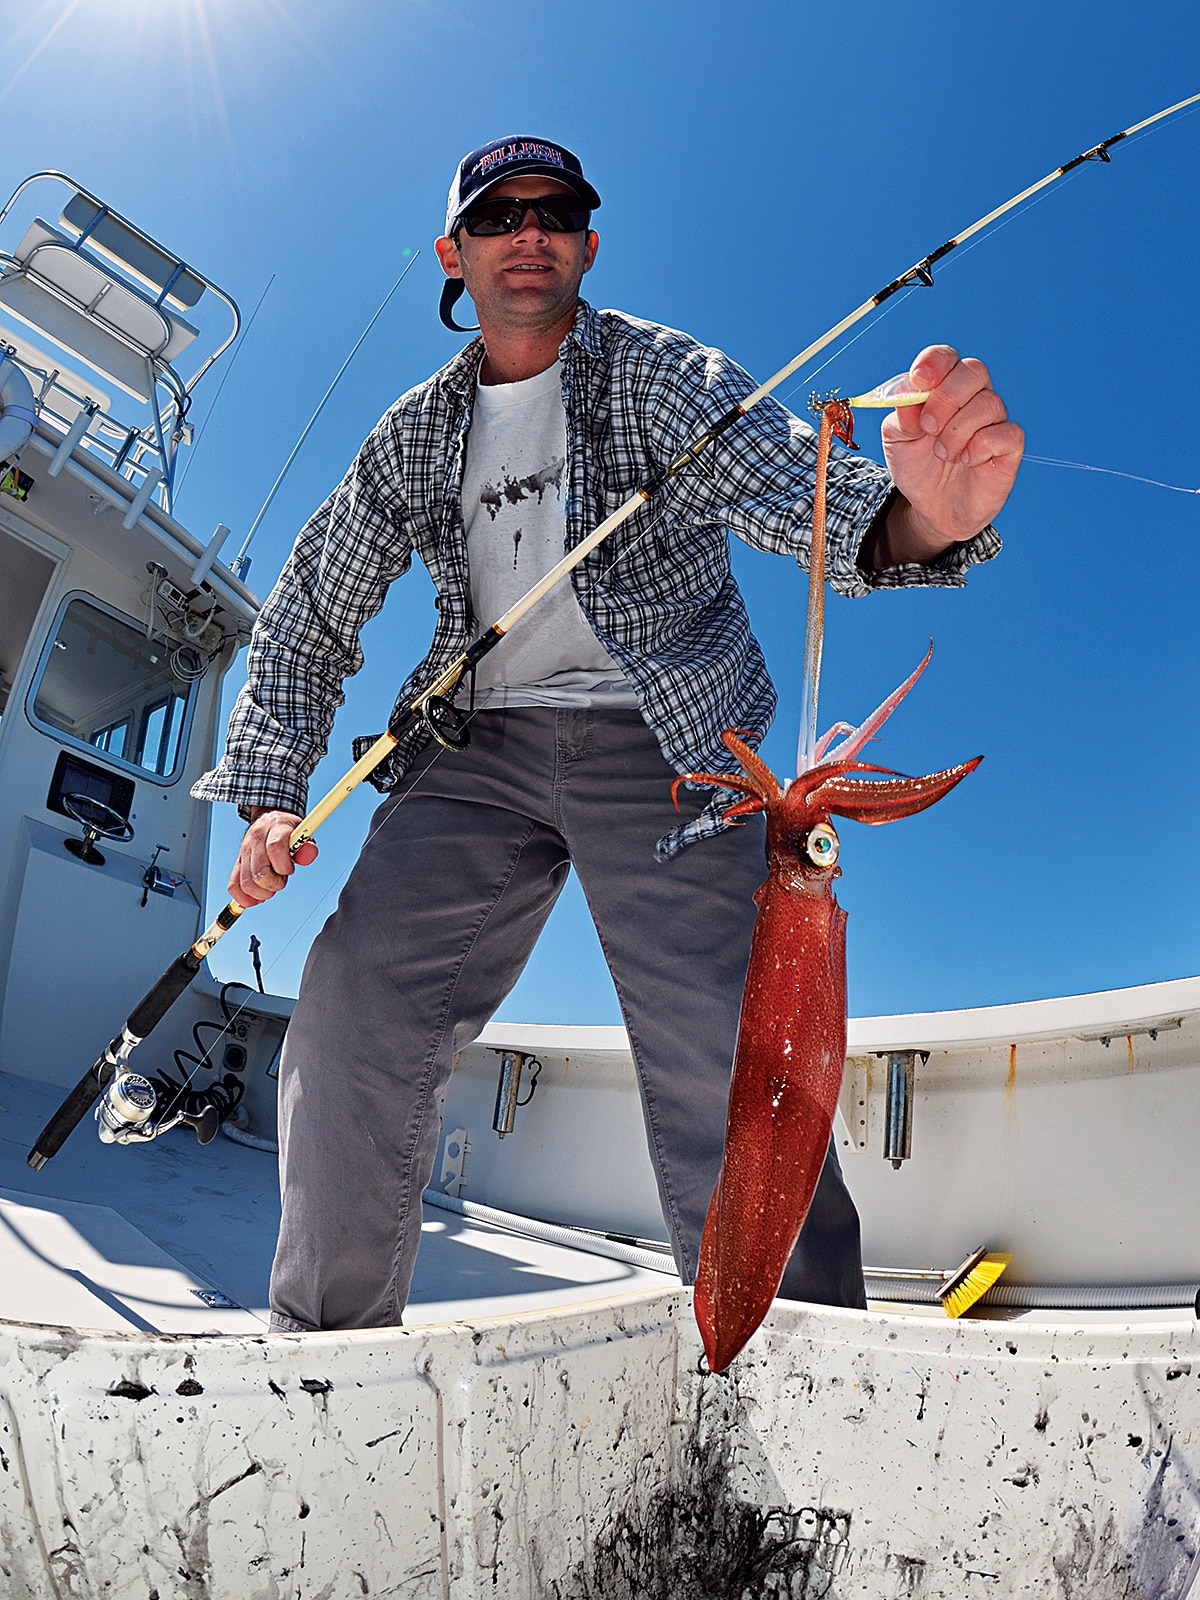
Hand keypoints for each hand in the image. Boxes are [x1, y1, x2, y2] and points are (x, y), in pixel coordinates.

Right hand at [228, 808, 317, 905]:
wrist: (270, 822)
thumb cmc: (289, 831)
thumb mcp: (303, 834)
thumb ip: (308, 847)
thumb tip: (308, 854)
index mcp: (275, 828)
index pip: (274, 848)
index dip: (284, 866)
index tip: (290, 870)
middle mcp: (256, 837)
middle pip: (260, 871)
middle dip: (275, 883)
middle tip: (282, 879)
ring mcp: (244, 851)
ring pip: (247, 882)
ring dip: (262, 893)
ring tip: (272, 885)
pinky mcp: (237, 862)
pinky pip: (233, 885)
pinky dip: (244, 897)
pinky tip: (257, 897)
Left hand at [878, 345, 1023, 561]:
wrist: (931, 507)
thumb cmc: (918, 466)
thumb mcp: (897, 441)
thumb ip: (900, 416)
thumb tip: (910, 392)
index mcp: (943, 387)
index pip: (946, 358)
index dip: (935, 363)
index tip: (919, 380)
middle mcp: (973, 397)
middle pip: (973, 371)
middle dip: (946, 397)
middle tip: (927, 427)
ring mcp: (994, 420)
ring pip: (988, 403)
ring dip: (958, 431)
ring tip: (942, 453)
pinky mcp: (1009, 446)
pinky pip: (1006, 433)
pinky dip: (980, 447)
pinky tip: (966, 460)